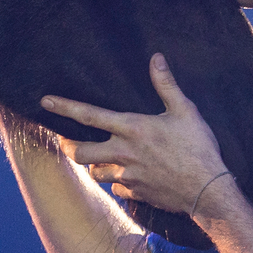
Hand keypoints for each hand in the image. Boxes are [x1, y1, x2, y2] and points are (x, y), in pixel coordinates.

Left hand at [41, 54, 230, 216]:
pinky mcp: (135, 194)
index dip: (64, 107)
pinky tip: (127, 178)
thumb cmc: (198, 148)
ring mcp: (127, 176)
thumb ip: (166, 84)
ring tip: (101, 158)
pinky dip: (118, 184)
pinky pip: (117, 190)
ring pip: (95, 173)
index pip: (89, 115)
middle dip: (69, 147)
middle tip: (68, 141)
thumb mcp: (185, 111)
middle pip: (80, 153)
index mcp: (132, 129)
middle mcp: (123, 153)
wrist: (207, 190)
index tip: (45, 102)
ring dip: (94, 166)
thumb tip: (156, 58)